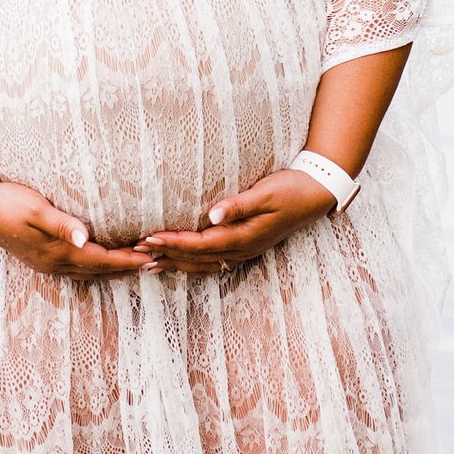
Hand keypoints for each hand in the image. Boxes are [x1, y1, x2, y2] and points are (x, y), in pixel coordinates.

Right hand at [0, 178, 147, 278]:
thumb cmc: (8, 202)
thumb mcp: (36, 210)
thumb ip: (61, 224)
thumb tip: (85, 239)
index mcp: (56, 252)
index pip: (100, 259)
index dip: (126, 259)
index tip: (149, 257)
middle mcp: (53, 263)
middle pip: (98, 270)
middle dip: (125, 268)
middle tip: (152, 263)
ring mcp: (46, 263)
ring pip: (87, 272)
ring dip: (111, 269)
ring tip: (133, 265)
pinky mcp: (40, 257)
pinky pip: (76, 269)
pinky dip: (94, 267)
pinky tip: (99, 262)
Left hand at [142, 167, 336, 272]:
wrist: (318, 194)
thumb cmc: (291, 189)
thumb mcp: (266, 193)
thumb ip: (239, 205)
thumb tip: (212, 215)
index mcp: (244, 237)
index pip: (200, 244)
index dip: (172, 242)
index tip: (148, 237)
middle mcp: (242, 249)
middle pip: (196, 258)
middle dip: (165, 255)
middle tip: (134, 252)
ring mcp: (244, 251)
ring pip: (202, 264)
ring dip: (175, 263)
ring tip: (148, 263)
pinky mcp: (245, 246)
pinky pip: (212, 261)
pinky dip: (191, 262)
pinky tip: (178, 261)